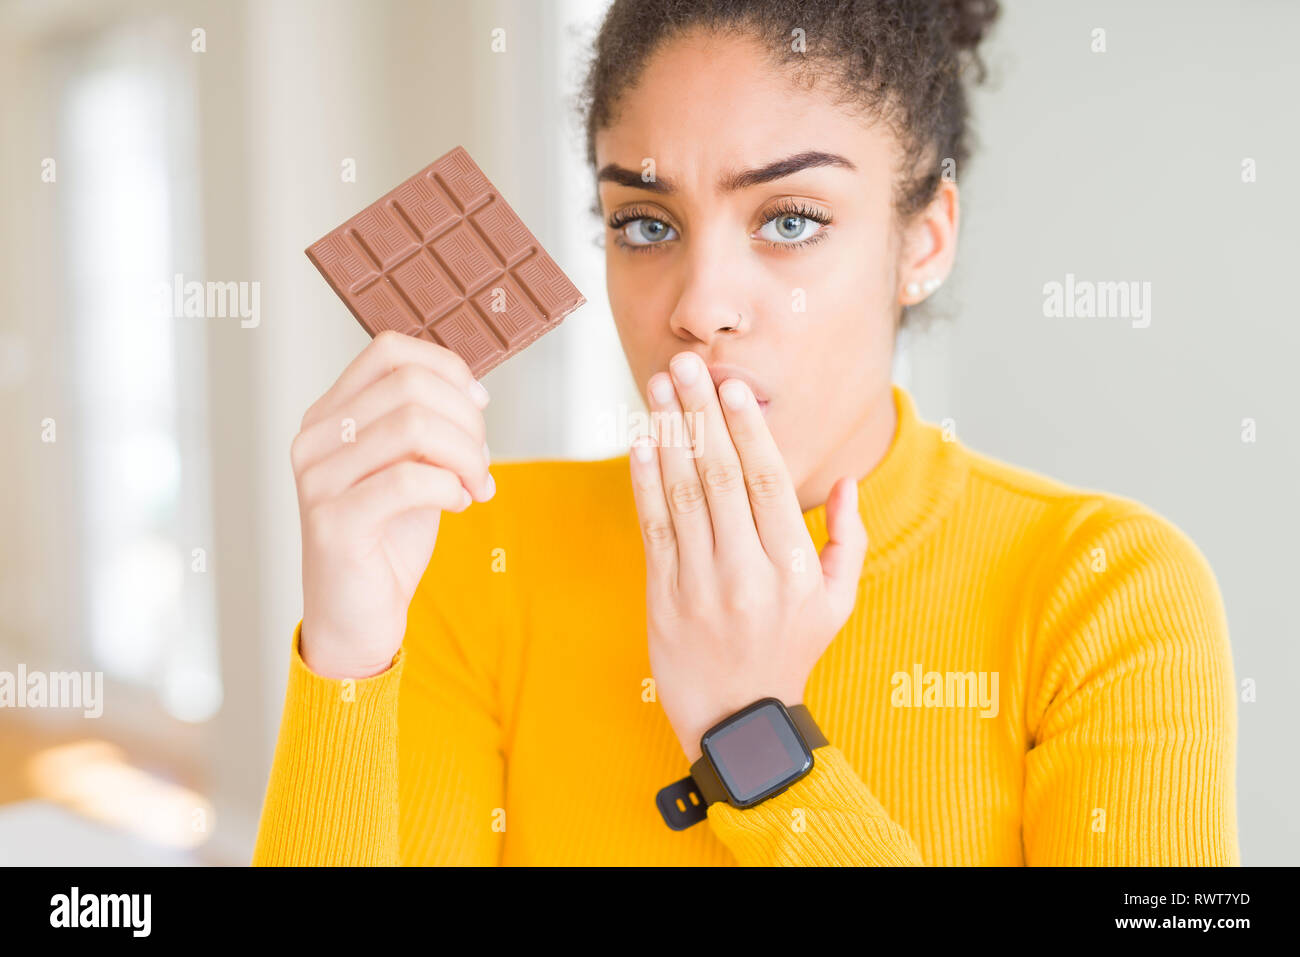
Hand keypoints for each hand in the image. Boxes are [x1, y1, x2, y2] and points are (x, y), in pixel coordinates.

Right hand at [292, 330, 493, 678]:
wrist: (355, 617)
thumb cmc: (385, 539)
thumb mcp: (410, 467)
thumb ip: (426, 425)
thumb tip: (472, 392)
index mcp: (329, 414)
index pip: (389, 350)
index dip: (448, 368)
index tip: (479, 405)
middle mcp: (314, 438)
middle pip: (411, 386)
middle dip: (467, 421)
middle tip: (481, 461)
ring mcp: (317, 479)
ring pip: (415, 427)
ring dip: (466, 455)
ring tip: (475, 484)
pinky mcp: (333, 522)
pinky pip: (410, 480)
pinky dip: (450, 488)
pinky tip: (458, 505)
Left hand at [629, 350, 867, 761]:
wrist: (737, 721)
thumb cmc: (791, 653)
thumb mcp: (837, 602)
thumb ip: (847, 539)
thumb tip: (845, 482)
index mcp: (793, 565)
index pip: (767, 479)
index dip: (746, 426)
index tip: (731, 384)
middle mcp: (746, 569)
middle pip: (720, 474)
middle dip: (700, 412)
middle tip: (687, 363)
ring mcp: (700, 582)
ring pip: (682, 493)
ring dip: (667, 434)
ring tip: (657, 388)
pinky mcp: (662, 596)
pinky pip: (652, 527)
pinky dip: (643, 481)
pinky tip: (639, 442)